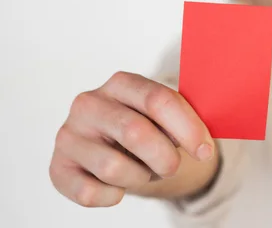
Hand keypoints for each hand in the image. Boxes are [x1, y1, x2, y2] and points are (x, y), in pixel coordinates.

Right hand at [49, 71, 215, 206]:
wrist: (115, 146)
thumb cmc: (149, 127)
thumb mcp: (167, 116)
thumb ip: (185, 118)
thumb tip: (205, 141)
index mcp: (122, 82)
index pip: (158, 100)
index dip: (187, 128)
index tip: (205, 152)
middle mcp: (90, 103)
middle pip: (136, 133)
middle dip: (165, 158)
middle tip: (173, 166)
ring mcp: (69, 134)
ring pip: (113, 167)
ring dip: (140, 177)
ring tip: (143, 171)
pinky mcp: (58, 167)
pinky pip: (89, 193)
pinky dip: (113, 196)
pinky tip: (118, 186)